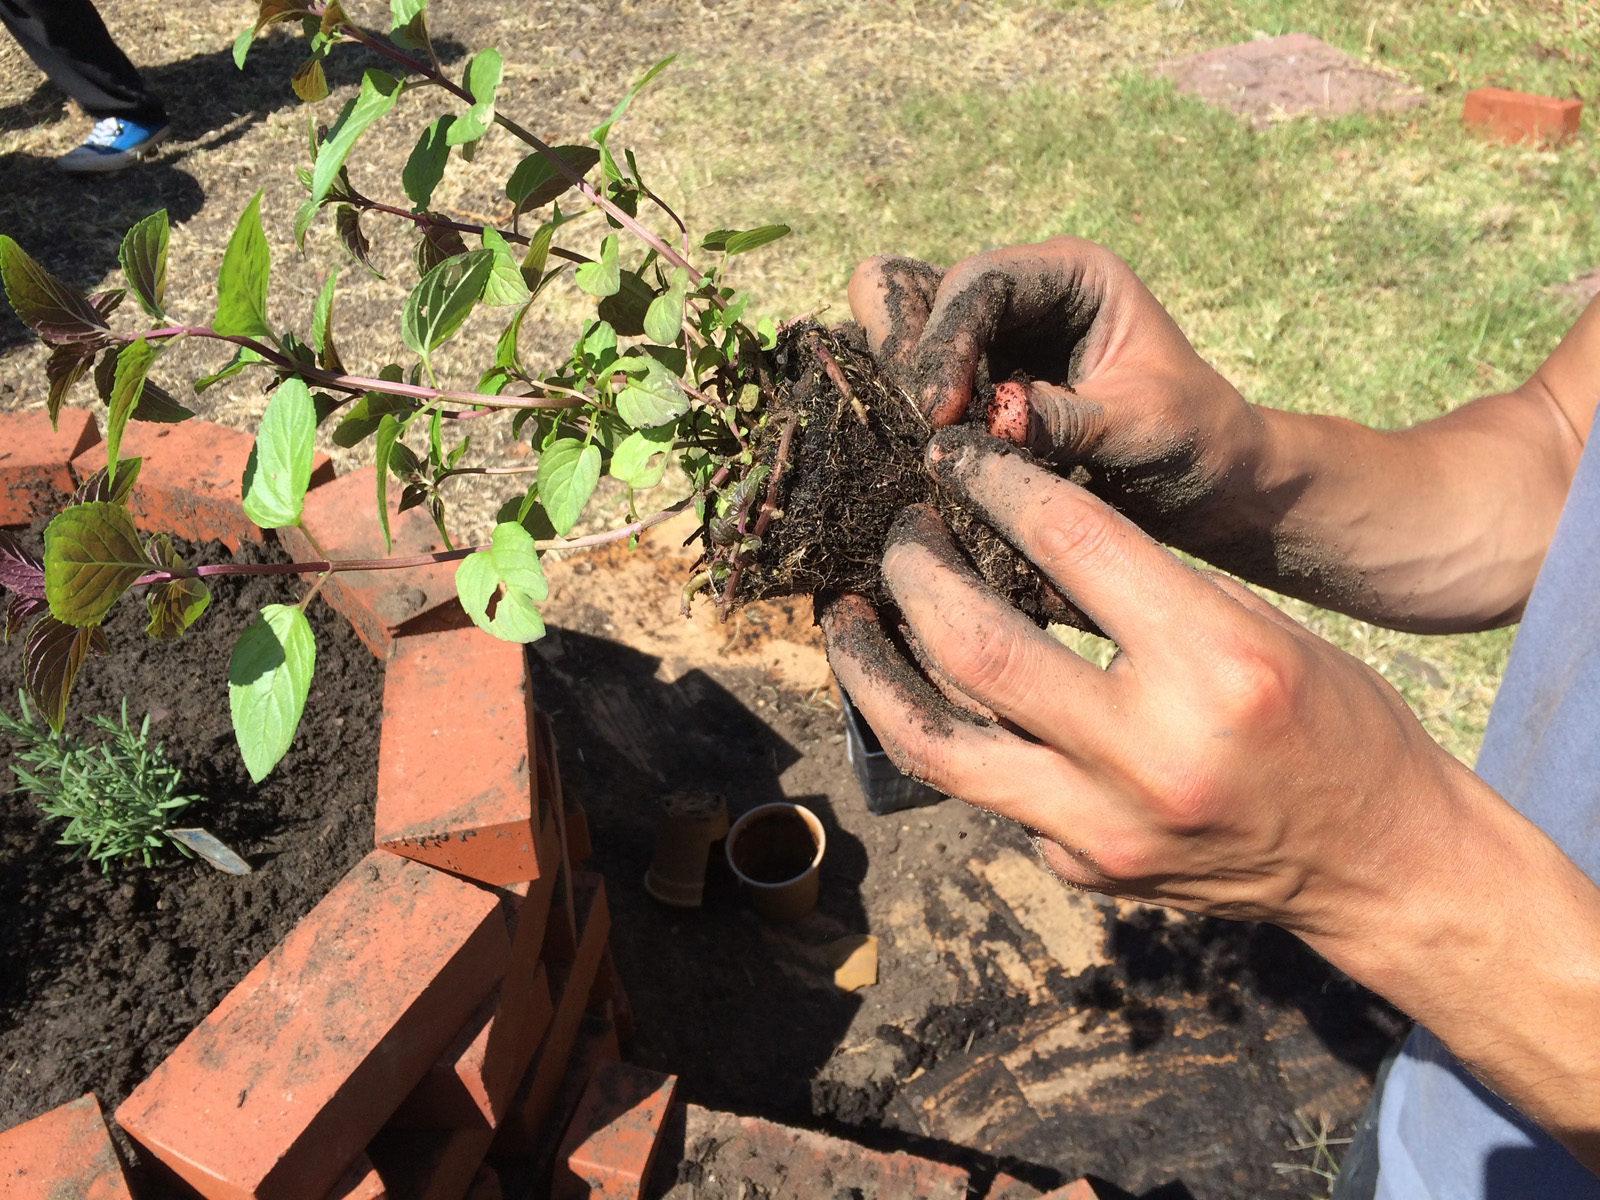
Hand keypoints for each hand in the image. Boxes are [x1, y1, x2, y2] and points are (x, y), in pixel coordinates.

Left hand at [823, 429, 1481, 938]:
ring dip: (872, 671)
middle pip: (972, 644)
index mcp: (1214, 665)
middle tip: (898, 535)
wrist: (1378, 864)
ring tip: (845, 618)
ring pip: (936, 741)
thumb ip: (1137, 592)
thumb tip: (1012, 541)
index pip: (1070, 542)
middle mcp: (1148, 754)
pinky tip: (930, 692)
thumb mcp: (1253, 626)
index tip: (957, 458)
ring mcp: (1105, 828)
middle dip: (914, 571)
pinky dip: (952, 730)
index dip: (999, 484)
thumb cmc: (1332, 721)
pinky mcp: (1083, 870)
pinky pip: (988, 789)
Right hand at [848, 239, 1268, 548]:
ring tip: (910, 444)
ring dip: (888, 383)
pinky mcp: (965, 387)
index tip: (938, 416)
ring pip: (891, 332)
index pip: (978, 282)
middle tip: (916, 423)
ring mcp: (982, 339)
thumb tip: (985, 426)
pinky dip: (894, 413)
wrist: (1206, 481)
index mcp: (1068, 274)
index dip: (946, 342)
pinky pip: (904, 384)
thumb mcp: (1143, 428)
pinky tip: (906, 457)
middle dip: (898, 349)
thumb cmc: (1193, 440)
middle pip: (907, 287)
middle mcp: (1016, 294)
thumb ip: (1066, 422)